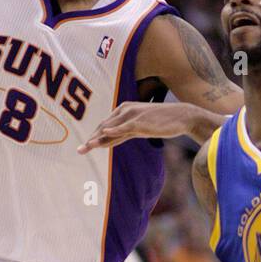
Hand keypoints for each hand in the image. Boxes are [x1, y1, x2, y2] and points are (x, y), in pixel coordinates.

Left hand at [78, 101, 204, 152]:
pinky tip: (104, 133)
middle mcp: (124, 111)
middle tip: (79, 150)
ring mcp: (132, 116)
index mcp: (123, 111)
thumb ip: (125, 133)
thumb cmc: (162, 122)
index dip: (94, 137)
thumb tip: (111, 139)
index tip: (85, 147)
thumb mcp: (140, 128)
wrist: (181, 116)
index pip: (105, 126)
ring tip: (86, 147)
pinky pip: (124, 127)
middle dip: (91, 139)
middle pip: (103, 127)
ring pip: (110, 128)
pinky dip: (114, 130)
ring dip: (97, 138)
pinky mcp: (140, 121)